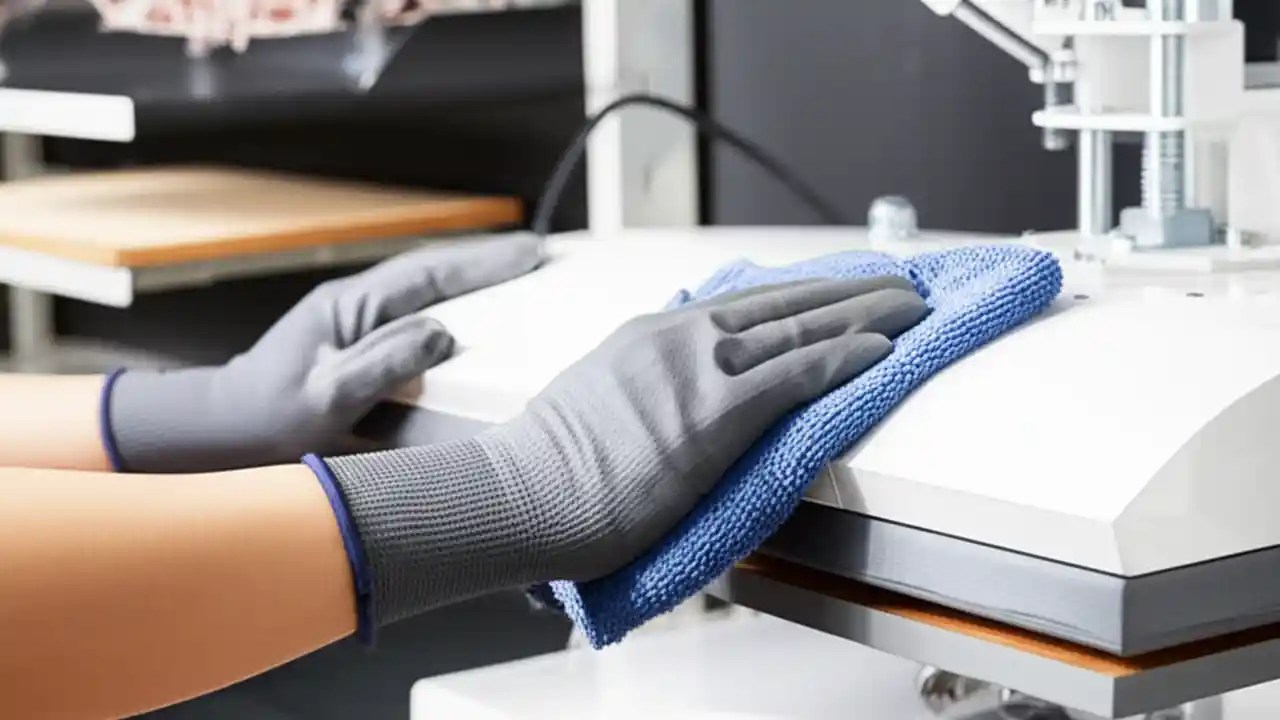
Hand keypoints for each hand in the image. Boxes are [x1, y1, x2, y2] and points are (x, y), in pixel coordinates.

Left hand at [106, 233, 543, 472]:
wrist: (224, 433)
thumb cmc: (269, 419)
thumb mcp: (326, 396)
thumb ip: (383, 364)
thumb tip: (443, 334)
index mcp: (351, 307)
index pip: (429, 274)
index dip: (484, 262)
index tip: (531, 252)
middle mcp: (357, 306)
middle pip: (434, 274)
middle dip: (489, 264)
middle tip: (541, 257)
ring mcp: (357, 324)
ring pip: (428, 294)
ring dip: (473, 286)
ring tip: (522, 283)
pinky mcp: (360, 348)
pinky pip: (416, 323)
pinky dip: (453, 316)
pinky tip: (476, 326)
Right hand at [316, 276, 928, 629]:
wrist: (525, 493)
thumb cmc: (550, 467)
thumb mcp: (597, 402)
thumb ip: (642, 389)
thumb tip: (668, 406)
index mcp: (654, 334)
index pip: (746, 304)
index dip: (802, 295)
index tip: (838, 288)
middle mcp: (682, 337)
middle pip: (786, 303)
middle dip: (849, 292)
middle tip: (898, 282)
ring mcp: (700, 370)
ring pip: (803, 328)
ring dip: (867, 314)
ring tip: (913, 306)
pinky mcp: (717, 412)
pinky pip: (799, 373)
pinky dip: (847, 356)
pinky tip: (884, 350)